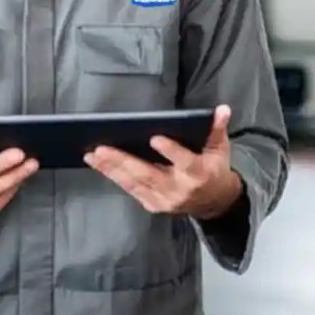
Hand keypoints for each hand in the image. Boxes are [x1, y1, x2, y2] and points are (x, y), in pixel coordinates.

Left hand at [84, 105, 242, 219]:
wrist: (214, 203)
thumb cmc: (214, 169)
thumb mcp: (220, 149)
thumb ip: (218, 129)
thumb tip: (222, 109)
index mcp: (197, 173)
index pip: (184, 162)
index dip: (170, 151)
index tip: (155, 138)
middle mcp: (178, 189)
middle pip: (148, 174)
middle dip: (123, 161)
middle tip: (102, 148)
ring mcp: (164, 200)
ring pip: (134, 183)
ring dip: (111, 169)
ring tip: (93, 155)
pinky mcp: (153, 205)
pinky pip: (131, 190)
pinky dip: (114, 177)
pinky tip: (99, 165)